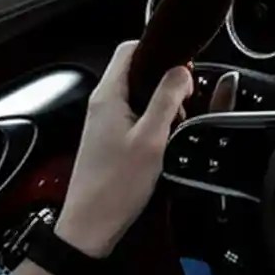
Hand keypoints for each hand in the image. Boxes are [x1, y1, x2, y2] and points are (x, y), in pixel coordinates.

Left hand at [54, 41, 192, 258]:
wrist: (90, 225)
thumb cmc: (116, 186)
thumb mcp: (152, 138)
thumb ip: (167, 99)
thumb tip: (181, 70)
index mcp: (108, 95)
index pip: (131, 48)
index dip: (160, 51)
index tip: (182, 69)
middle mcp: (102, 103)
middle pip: (137, 70)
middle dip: (165, 80)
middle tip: (184, 102)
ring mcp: (104, 120)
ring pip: (139, 93)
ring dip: (161, 102)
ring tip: (175, 123)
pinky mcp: (109, 138)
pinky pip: (135, 114)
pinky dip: (153, 120)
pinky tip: (164, 140)